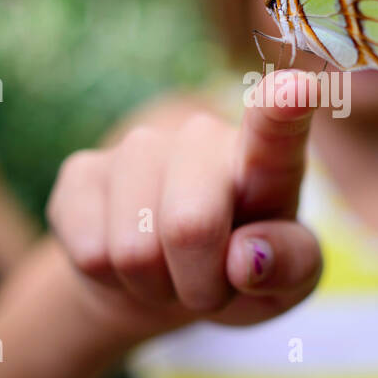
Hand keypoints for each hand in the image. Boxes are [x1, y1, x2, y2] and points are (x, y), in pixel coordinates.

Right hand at [47, 70, 323, 338]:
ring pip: (134, 251)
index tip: (295, 90)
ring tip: (170, 273)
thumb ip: (291, 267)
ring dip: (155, 285)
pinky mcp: (82, 171)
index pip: (277, 131)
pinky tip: (126, 262)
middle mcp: (203, 137)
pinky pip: (91, 253)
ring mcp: (139, 148)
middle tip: (209, 287)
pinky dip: (112, 282)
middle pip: (190, 227)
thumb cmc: (241, 273)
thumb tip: (248, 257)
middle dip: (199, 285)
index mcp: (269, 159)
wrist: (166, 283)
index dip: (282, 112)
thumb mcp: (287, 285)